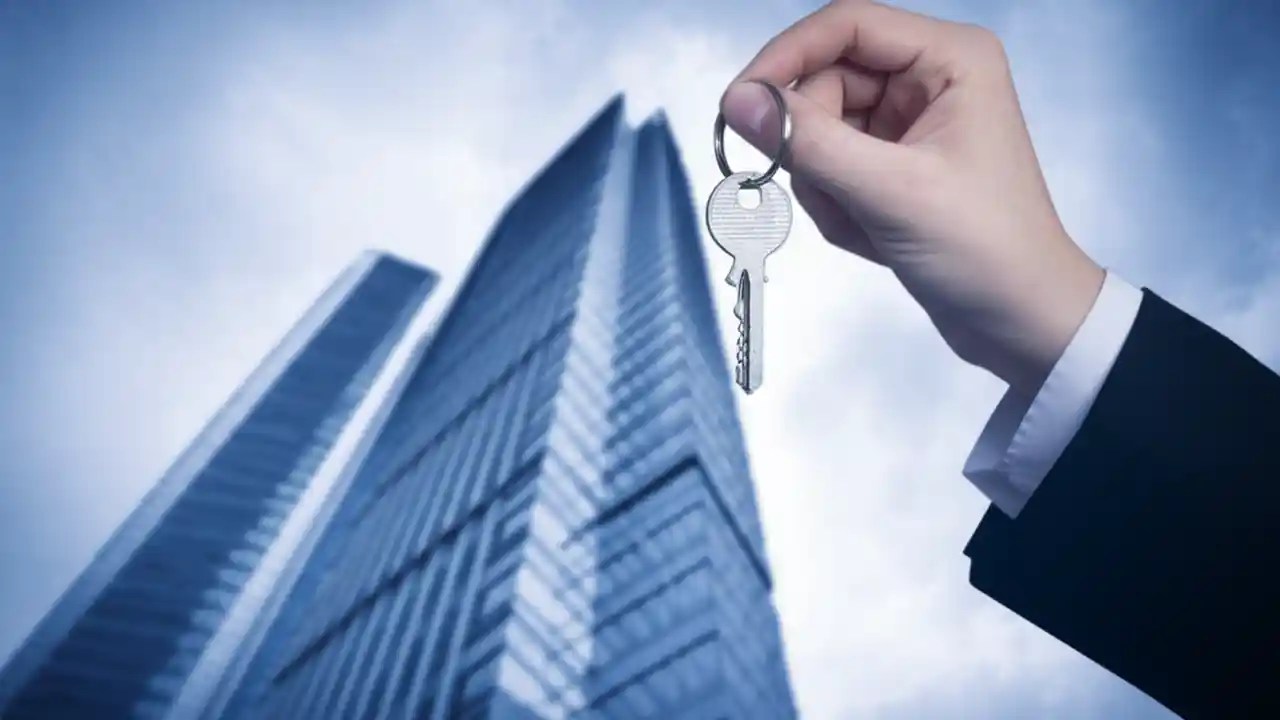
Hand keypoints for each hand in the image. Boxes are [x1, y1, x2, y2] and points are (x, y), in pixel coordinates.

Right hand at [722, 0, 1103, 395]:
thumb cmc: (986, 251)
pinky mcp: (892, 162)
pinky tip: (872, 234)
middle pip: (824, 81)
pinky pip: (828, 166)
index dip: (785, 58)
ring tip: (867, 223)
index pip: (844, 25)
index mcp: (950, 58)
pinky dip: (835, 204)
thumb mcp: (888, 191)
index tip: (739, 105)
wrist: (1021, 321)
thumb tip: (738, 101)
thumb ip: (808, 141)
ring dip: (825, 184)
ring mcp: (908, 122)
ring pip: (819, 128)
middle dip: (814, 145)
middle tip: (834, 195)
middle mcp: (929, 78)